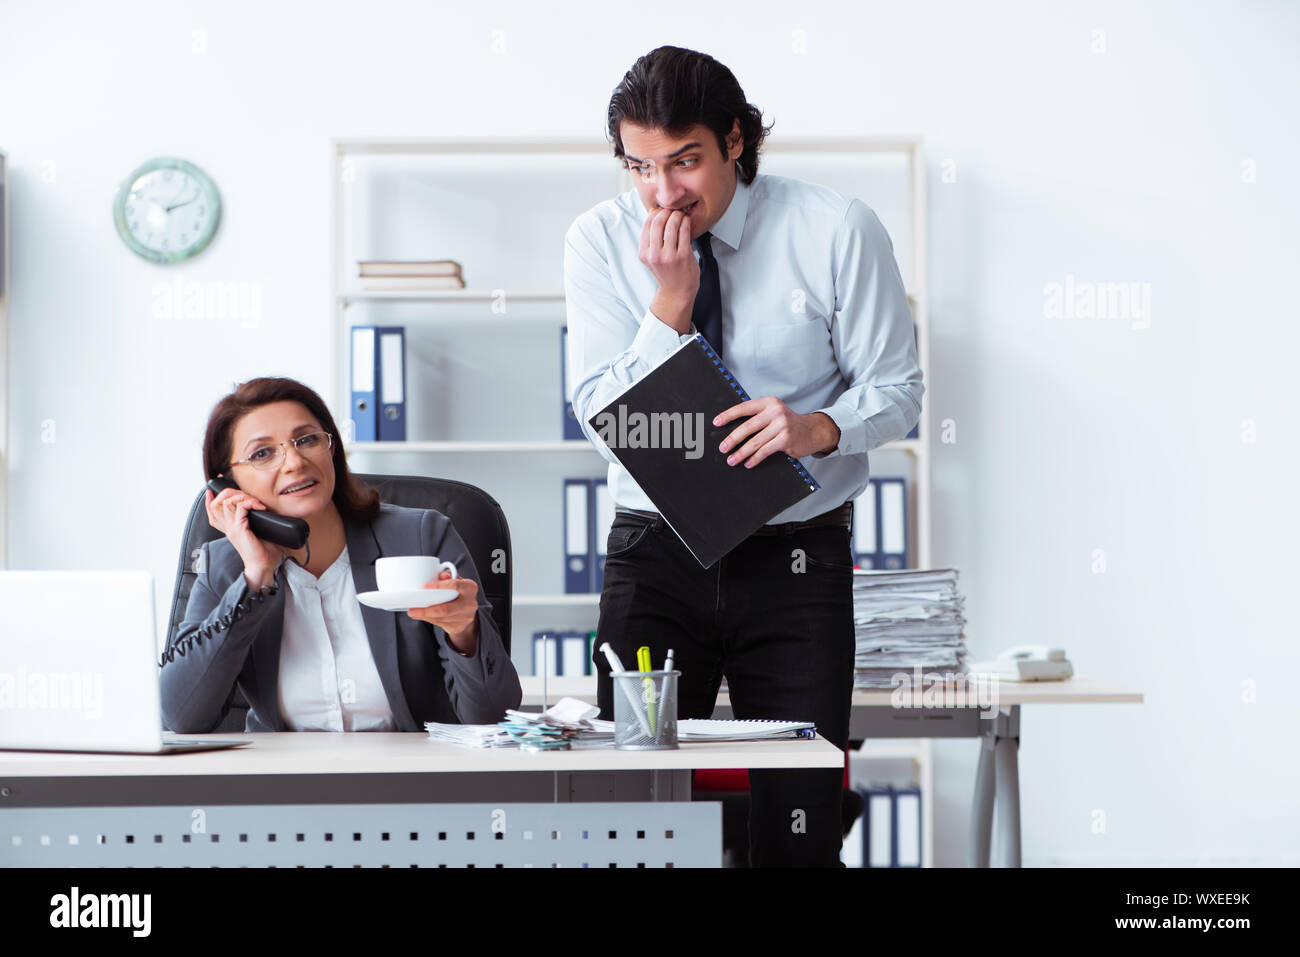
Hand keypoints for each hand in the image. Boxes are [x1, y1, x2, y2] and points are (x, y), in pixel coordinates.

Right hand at [204, 487, 283, 587]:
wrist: (263, 564)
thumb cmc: (262, 550)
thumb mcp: (253, 531)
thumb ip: (250, 520)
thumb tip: (258, 508)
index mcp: (229, 528)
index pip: (212, 513)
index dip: (209, 501)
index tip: (211, 491)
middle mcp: (227, 527)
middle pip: (217, 504)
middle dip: (230, 493)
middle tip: (245, 495)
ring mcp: (232, 528)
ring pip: (228, 502)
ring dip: (244, 497)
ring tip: (255, 502)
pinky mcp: (240, 529)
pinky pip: (241, 507)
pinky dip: (251, 503)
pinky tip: (260, 508)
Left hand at [407, 569, 479, 654]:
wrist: (468, 610)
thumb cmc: (458, 592)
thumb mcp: (455, 580)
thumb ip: (448, 576)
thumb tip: (441, 575)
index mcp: (470, 587)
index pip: (455, 585)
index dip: (438, 586)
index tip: (423, 587)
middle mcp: (470, 603)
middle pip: (446, 609)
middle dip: (427, 610)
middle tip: (412, 609)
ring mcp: (466, 616)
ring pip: (442, 618)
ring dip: (425, 616)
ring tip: (413, 612)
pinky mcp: (460, 626)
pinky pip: (442, 624)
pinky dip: (430, 620)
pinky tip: (422, 616)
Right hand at [639, 206, 698, 333]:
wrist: (677, 292)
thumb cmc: (666, 272)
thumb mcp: (651, 257)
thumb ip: (651, 238)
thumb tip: (653, 212)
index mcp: (644, 253)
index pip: (646, 225)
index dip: (655, 213)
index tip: (662, 210)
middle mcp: (655, 255)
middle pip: (658, 222)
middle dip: (666, 211)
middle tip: (673, 210)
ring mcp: (669, 256)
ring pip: (672, 225)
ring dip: (677, 215)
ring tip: (680, 214)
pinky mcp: (683, 256)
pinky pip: (684, 231)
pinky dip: (685, 222)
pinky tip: (686, 221)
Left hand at [714, 399, 840, 467]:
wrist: (813, 431)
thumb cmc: (789, 423)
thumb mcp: (774, 413)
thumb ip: (758, 417)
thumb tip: (733, 430)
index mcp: (769, 403)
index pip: (744, 408)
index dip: (729, 415)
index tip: (716, 422)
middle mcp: (775, 412)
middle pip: (748, 427)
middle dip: (732, 439)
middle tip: (722, 447)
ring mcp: (781, 425)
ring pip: (755, 442)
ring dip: (741, 453)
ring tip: (732, 460)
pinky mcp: (785, 439)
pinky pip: (765, 451)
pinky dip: (754, 458)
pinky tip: (748, 463)